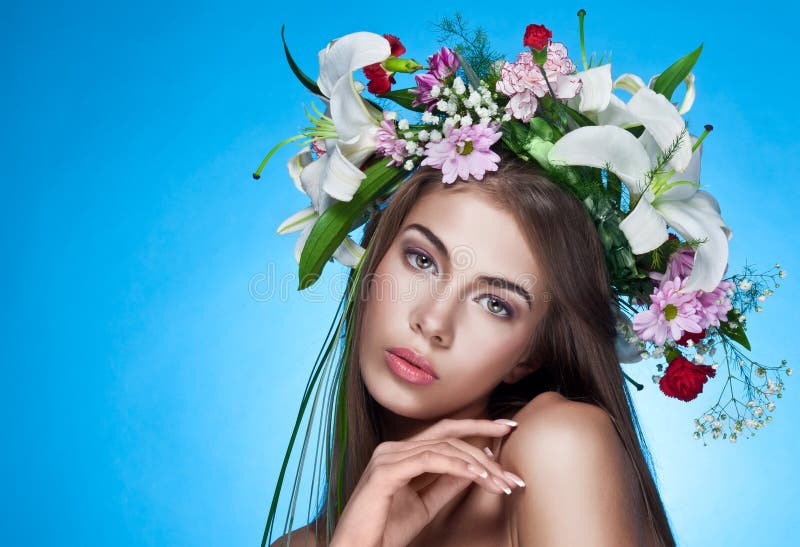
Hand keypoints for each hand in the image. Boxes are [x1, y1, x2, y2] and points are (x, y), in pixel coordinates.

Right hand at [329, 418, 524, 546]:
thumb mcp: (426, 505)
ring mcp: (388, 456)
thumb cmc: (385, 530)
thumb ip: (447, 483)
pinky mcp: (386, 471)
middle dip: (485, 443)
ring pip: (443, 447)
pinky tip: (478, 477)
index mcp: (400, 452)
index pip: (444, 432)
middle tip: (511, 469)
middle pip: (448, 435)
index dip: (477, 426)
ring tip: (500, 482)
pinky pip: (429, 460)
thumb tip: (476, 465)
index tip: (508, 427)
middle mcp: (393, 448)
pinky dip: (457, 466)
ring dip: (477, 464)